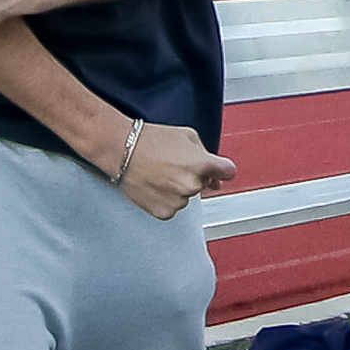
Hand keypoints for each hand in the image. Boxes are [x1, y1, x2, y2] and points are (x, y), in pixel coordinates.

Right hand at [111, 119, 235, 220]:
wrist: (121, 150)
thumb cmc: (151, 140)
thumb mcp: (187, 136)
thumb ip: (207, 154)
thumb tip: (217, 177)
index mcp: (203, 164)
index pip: (228, 172)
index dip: (222, 170)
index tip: (218, 170)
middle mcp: (193, 185)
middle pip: (205, 184)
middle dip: (195, 176)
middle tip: (174, 165)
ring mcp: (179, 200)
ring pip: (188, 197)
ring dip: (179, 189)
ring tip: (160, 173)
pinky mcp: (165, 212)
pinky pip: (173, 207)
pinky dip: (166, 199)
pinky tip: (155, 185)